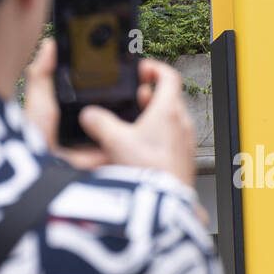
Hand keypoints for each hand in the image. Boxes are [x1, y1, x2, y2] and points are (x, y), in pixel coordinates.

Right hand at [24, 39, 194, 187]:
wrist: (168, 206)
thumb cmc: (150, 172)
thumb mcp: (115, 142)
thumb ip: (99, 123)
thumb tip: (89, 115)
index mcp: (169, 110)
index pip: (169, 75)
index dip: (154, 67)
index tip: (141, 69)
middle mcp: (181, 123)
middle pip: (168, 98)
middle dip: (148, 95)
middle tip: (132, 97)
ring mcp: (184, 142)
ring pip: (169, 120)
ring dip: (151, 117)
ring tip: (131, 124)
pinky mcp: (182, 160)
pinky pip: (170, 140)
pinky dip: (155, 137)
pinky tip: (138, 150)